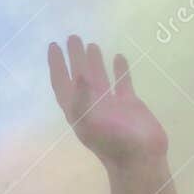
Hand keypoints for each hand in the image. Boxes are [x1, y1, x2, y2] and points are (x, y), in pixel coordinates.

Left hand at [48, 35, 167, 165]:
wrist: (140, 157)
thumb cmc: (112, 142)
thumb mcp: (90, 121)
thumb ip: (82, 98)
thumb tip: (77, 76)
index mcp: (77, 109)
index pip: (61, 82)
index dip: (56, 65)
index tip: (53, 45)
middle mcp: (90, 104)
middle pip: (78, 76)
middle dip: (73, 58)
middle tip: (72, 36)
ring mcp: (110, 104)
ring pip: (99, 77)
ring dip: (94, 61)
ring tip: (91, 43)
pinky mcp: (129, 104)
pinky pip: (122, 82)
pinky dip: (120, 70)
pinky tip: (118, 56)